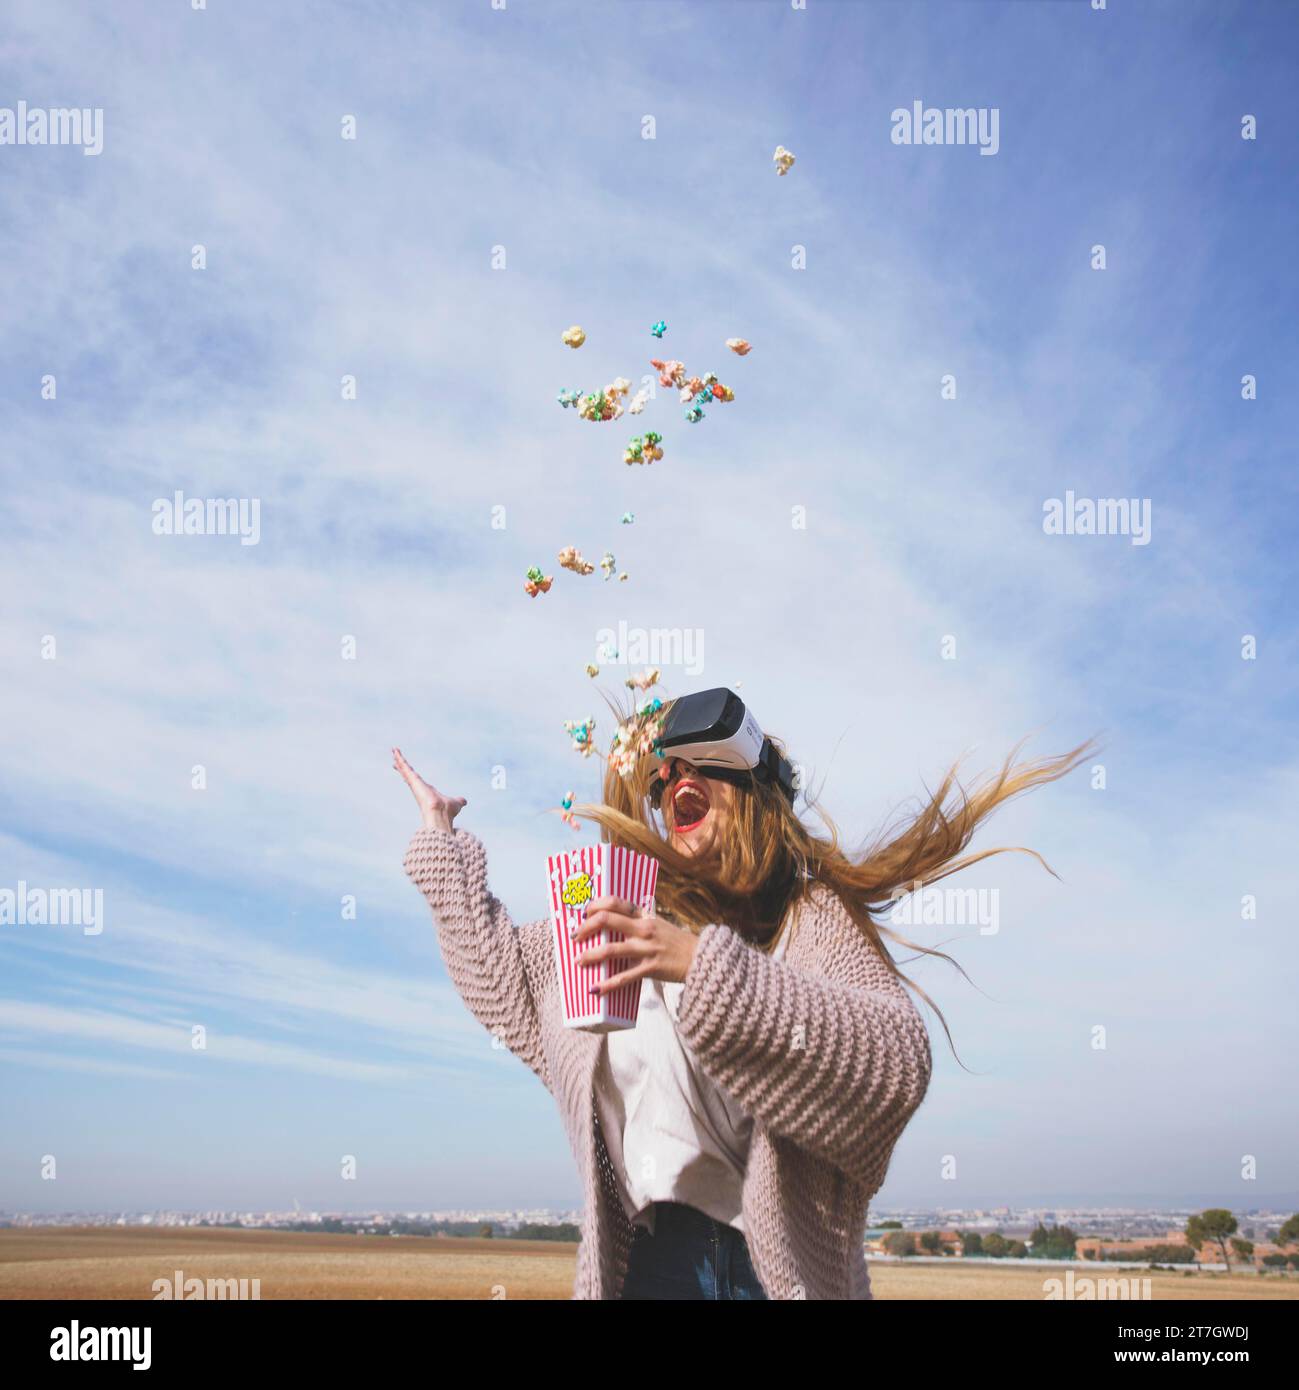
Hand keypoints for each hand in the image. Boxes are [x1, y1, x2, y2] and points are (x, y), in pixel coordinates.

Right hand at [392, 747, 466, 831]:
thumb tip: (464, 802)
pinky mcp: (413, 779)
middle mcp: (419, 787)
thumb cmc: (448, 811)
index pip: (418, 782)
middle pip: (409, 775)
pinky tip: (395, 751)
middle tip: (395, 761)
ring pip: (405, 769)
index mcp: (427, 792)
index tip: (408, 774)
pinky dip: (400, 759)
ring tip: (394, 750)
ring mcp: (415, 783)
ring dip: (400, 760)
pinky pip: (405, 767)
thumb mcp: (456, 803)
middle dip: (403, 768)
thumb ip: (459, 801)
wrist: (442, 813)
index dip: (413, 777)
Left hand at [572, 896, 699, 996]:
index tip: (584, 913)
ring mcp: (646, 949)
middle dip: (585, 928)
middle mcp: (643, 928)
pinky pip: (624, 977)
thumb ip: (637, 922)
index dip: (594, 905)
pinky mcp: (650, 968)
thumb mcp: (658, 924)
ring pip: (610, 950)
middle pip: (606, 920)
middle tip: (575, 937)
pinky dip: (607, 985)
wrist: (699, 958)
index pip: (615, 902)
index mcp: (644, 915)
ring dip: (590, 956)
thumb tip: (612, 923)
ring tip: (579, 961)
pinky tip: (595, 989)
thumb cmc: (675, 942)